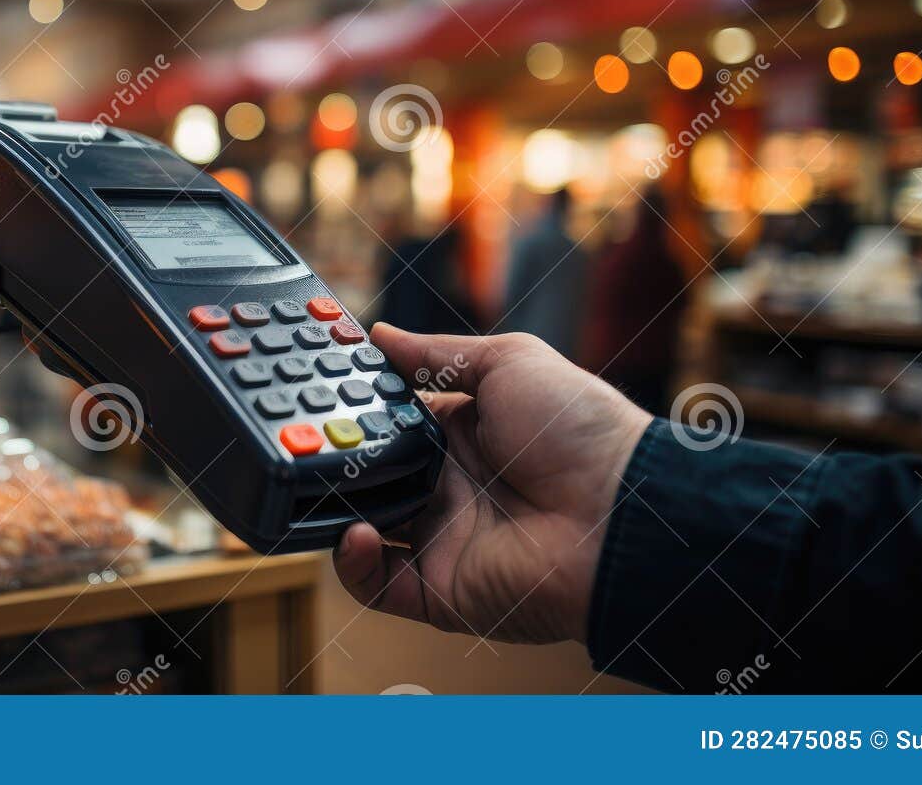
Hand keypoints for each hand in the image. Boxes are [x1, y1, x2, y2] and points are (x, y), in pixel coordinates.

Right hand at [333, 324, 651, 643]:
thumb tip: (378, 334)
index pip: (392, 421)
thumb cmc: (578, 429)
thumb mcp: (508, 362)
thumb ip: (437, 353)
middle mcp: (448, 488)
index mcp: (463, 435)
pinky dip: (353, 562)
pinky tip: (355, 532)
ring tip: (317, 480)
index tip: (316, 386)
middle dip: (335, 456)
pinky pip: (377, 584)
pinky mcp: (438, 588)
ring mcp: (441, 539)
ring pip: (363, 528)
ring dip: (335, 507)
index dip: (356, 406)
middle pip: (370, 474)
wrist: (620, 511)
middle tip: (300, 436)